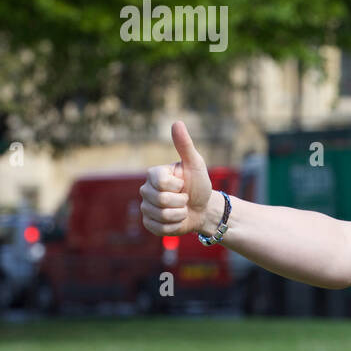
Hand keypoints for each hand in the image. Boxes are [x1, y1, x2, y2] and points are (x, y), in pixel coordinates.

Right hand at [140, 121, 212, 235]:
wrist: (204, 209)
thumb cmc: (199, 185)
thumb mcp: (196, 164)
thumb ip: (185, 145)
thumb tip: (176, 122)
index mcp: (154, 174)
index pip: (161, 183)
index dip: (178, 186)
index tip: (183, 184)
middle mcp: (146, 190)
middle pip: (161, 200)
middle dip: (181, 201)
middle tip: (185, 198)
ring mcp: (146, 208)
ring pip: (162, 215)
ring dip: (179, 214)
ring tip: (182, 208)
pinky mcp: (149, 224)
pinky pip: (160, 228)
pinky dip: (175, 226)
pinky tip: (178, 219)